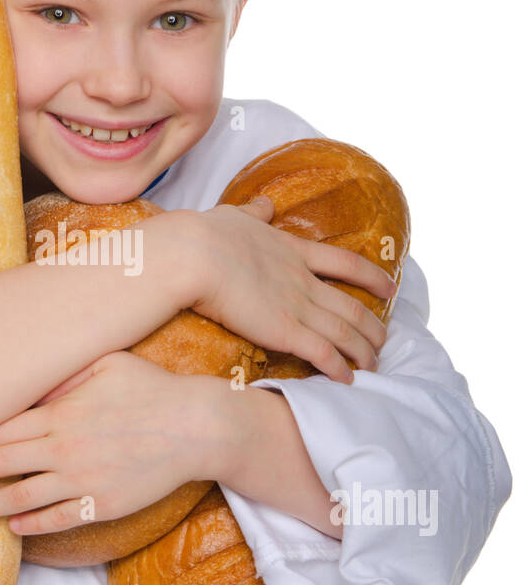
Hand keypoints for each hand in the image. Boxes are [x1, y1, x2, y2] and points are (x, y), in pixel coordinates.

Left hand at [0, 351, 205, 534]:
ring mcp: (81, 480)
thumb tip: (28, 381)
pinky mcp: (101, 504)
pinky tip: (14, 528)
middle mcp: (63, 449)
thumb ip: (62, 375)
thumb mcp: (105, 363)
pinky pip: (57, 519)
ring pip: (21, 499)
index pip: (0, 430)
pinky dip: (31, 525)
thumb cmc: (151, 388)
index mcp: (59, 413)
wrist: (196, 427)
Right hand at [181, 198, 396, 383]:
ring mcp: (297, 307)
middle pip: (352, 306)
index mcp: (294, 252)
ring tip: (374, 364)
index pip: (345, 264)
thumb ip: (254, 213)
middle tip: (384, 339)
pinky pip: (322, 354)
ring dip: (363, 351)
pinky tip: (348, 380)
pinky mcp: (285, 331)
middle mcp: (303, 281)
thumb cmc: (206, 235)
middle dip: (372, 326)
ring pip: (344, 333)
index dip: (372, 277)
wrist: (195, 256)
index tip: (390, 287)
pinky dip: (339, 368)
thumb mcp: (235, 215)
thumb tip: (265, 204)